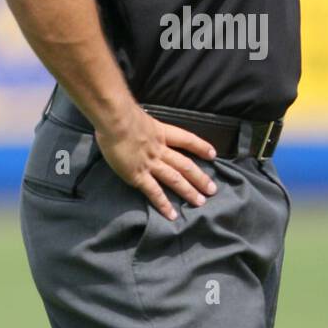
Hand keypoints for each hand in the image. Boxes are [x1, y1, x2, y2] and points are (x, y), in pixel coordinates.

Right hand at [94, 106, 217, 219]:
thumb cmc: (119, 113)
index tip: (213, 154)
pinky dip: (164, 204)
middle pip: (185, 164)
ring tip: (200, 202)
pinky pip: (154, 192)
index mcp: (160, 132)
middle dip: (200, 177)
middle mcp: (159, 150)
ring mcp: (150, 163)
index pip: (186, 139)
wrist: (115, 120)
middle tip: (212, 190)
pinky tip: (172, 215)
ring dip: (189, 191)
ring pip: (175, 179)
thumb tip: (137, 123)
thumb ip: (141, 123)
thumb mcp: (136, 114)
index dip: (200, 146)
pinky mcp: (138, 176)